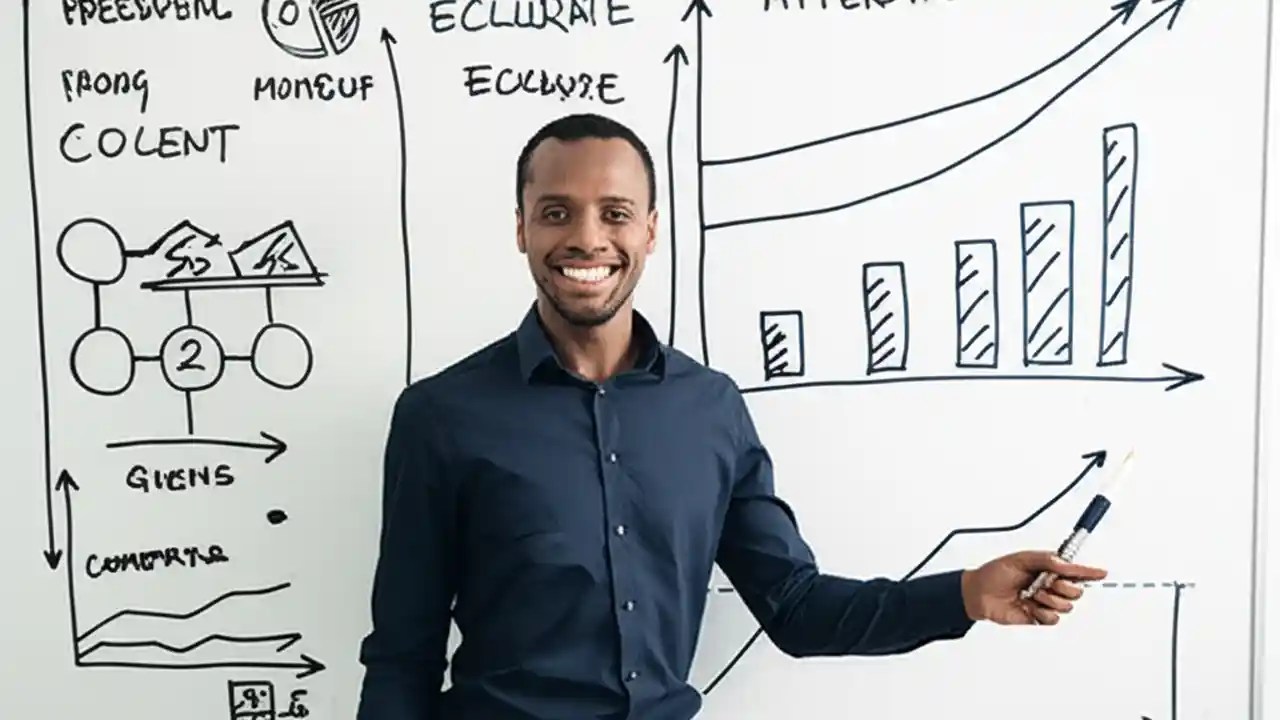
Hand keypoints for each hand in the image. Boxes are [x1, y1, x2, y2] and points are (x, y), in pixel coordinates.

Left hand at [959, 550, 1106, 625]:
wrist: (979, 593)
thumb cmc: (996, 573)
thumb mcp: (1020, 559)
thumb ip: (1045, 560)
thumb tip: (1065, 563)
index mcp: (1047, 569)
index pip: (1074, 571)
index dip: (1088, 572)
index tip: (1101, 572)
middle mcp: (1050, 586)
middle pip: (1076, 590)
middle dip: (1064, 586)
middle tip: (1045, 582)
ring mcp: (1045, 602)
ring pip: (1066, 606)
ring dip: (1049, 599)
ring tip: (1031, 594)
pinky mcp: (1039, 618)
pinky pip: (1053, 618)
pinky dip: (1042, 612)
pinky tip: (1028, 607)